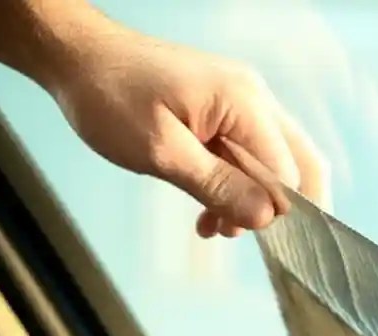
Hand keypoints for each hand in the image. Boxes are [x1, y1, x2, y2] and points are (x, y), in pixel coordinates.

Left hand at [41, 24, 328, 237]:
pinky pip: (247, 154)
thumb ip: (217, 185)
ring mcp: (242, 102)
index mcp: (244, 103)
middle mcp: (254, 98)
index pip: (289, 170)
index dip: (278, 209)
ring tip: (215, 228)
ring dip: (253, 200)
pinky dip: (236, 185)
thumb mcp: (161, 151)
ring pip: (273, 162)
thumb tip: (265, 218)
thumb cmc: (110, 97)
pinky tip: (209, 211)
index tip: (248, 235)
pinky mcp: (225, 109)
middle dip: (280, 208)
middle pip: (300, 161)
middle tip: (249, 237)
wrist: (78, 57)